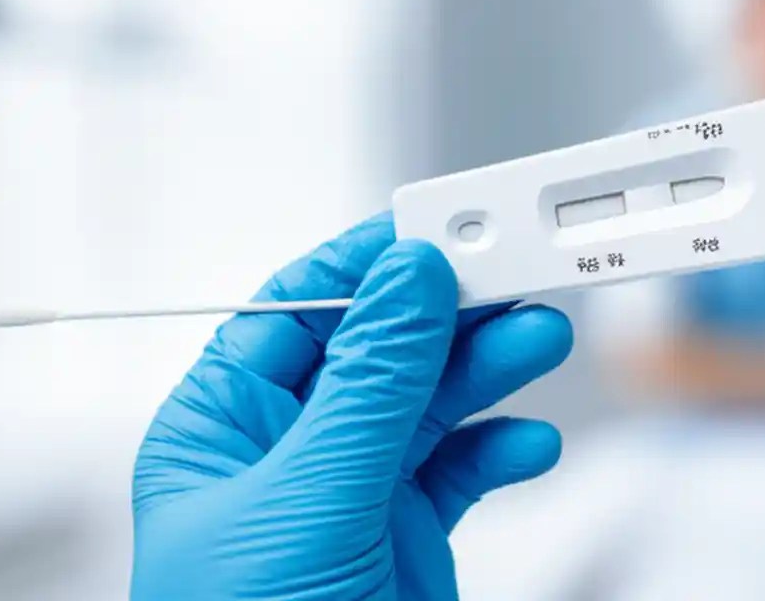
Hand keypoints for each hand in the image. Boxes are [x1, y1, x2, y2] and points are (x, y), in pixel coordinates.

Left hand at [131, 215, 572, 599]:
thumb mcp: (309, 499)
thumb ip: (368, 385)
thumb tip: (407, 278)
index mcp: (224, 426)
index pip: (298, 313)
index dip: (369, 266)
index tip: (438, 229)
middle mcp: (288, 450)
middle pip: (381, 349)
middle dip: (450, 314)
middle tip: (517, 274)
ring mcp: (352, 492)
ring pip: (431, 403)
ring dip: (490, 371)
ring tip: (541, 338)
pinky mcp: (405, 535)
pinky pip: (462, 470)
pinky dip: (501, 451)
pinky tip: (527, 445)